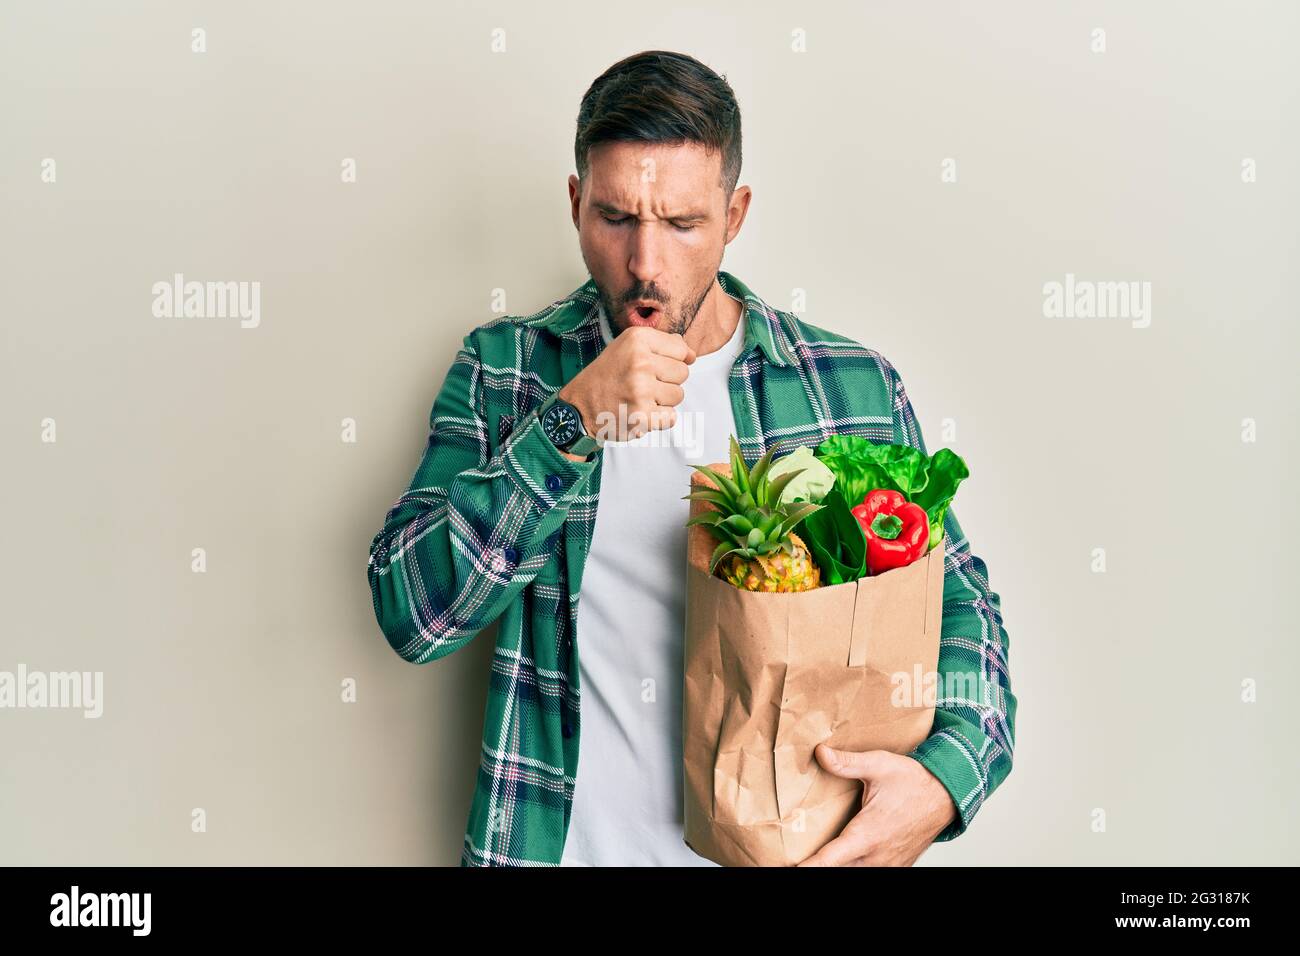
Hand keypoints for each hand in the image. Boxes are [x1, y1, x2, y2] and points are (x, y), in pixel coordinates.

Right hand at [557, 326, 695, 442]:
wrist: (579, 408)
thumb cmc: (607, 376)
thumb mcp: (627, 347)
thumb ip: (660, 344)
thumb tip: (691, 353)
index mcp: (637, 340)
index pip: (681, 350)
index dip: (670, 360)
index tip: (651, 366)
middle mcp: (639, 362)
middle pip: (683, 373)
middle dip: (667, 381)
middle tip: (642, 384)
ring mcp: (641, 390)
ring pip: (679, 395)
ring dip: (663, 401)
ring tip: (640, 398)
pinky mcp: (642, 416)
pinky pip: (671, 417)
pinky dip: (659, 419)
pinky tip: (641, 412)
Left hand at [797, 745, 956, 866]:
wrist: (946, 796)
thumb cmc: (913, 781)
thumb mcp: (879, 765)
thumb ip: (848, 762)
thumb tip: (820, 753)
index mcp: (867, 834)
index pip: (831, 858)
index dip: (810, 866)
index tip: (791, 867)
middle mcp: (876, 856)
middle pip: (838, 870)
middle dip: (816, 865)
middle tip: (792, 859)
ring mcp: (887, 865)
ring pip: (853, 873)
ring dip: (836, 866)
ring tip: (813, 858)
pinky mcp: (894, 866)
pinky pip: (868, 871)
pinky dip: (853, 867)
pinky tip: (842, 858)